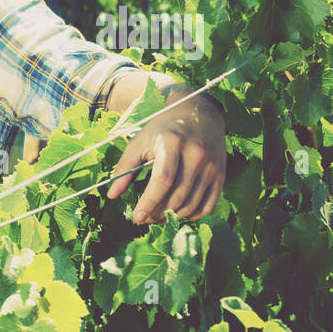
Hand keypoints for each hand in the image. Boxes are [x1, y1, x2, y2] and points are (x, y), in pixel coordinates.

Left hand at [106, 92, 225, 224]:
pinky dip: (192, 215)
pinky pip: (208, 205)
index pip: (163, 180)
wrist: (199, 113)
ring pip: (192, 204)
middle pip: (177, 196)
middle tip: (143, 219)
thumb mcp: (140, 142)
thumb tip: (111, 195)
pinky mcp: (221, 174)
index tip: (137, 217)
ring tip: (156, 216)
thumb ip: (124, 168)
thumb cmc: (163, 129)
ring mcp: (212, 166)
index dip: (149, 202)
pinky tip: (177, 213)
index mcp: (172, 144)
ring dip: (172, 217)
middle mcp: (196, 155)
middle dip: (157, 213)